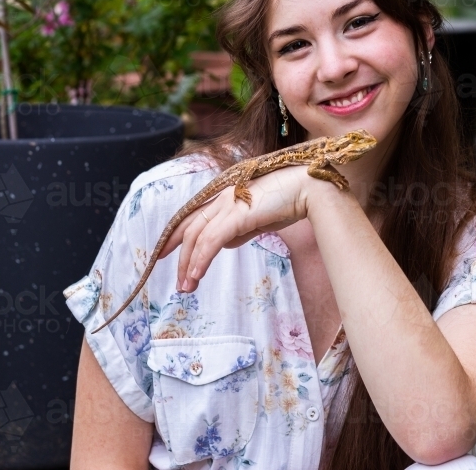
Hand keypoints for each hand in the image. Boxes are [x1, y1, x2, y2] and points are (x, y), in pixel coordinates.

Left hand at [159, 166, 333, 292]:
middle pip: (190, 228)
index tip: (165, 253)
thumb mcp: (259, 218)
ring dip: (189, 265)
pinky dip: (201, 259)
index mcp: (226, 196)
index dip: (176, 235)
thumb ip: (241, 230)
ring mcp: (229, 204)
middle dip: (180, 256)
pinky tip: (196, 275)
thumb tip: (225, 244)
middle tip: (178, 282)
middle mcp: (222, 197)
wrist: (310, 188)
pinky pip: (212, 241)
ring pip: (197, 237)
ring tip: (186, 288)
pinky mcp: (238, 215)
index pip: (193, 216)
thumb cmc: (289, 200)